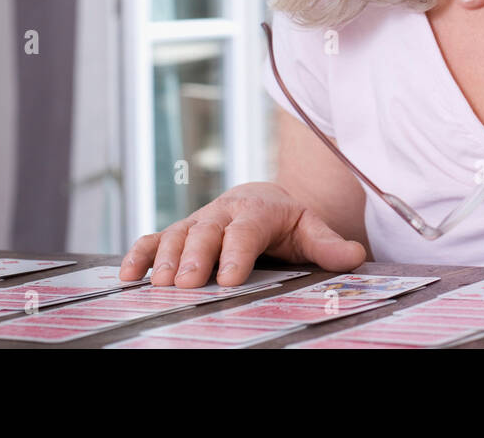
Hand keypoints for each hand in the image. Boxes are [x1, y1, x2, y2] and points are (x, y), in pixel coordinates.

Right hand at [118, 181, 366, 286]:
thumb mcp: (310, 229)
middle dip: (194, 256)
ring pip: (176, 235)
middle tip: (187, 282)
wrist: (263, 199)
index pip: (245, 230)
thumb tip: (355, 256)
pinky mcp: (178, 232)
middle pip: (204, 232)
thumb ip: (328, 244)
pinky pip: (154, 239)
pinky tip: (128, 276)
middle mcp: (221, 213)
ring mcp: (197, 222)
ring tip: (160, 284)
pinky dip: (139, 255)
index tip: (230, 278)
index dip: (236, 252)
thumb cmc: (286, 222)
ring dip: (165, 259)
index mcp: (256, 210)